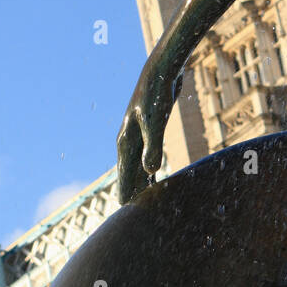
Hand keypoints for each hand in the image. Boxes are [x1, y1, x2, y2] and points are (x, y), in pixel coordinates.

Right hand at [116, 57, 182, 203]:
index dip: (127, 193)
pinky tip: (155, 178)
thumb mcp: (155, 122)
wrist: (161, 72)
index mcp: (125, 141)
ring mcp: (138, 136)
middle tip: (136, 215)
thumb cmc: (156, 95)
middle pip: (129, 173)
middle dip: (132, 191)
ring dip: (141, 182)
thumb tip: (150, 171)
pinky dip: (150, 169)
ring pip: (137, 166)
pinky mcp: (150, 132)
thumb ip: (153, 146)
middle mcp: (128, 141)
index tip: (127, 212)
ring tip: (144, 202)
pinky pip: (147, 156)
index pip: (124, 174)